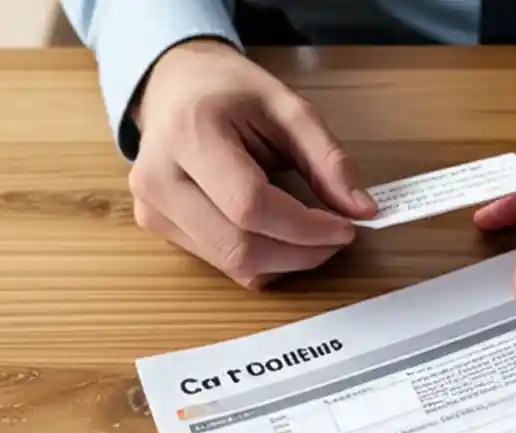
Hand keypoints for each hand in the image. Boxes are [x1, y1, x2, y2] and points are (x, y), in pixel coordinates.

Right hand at [130, 39, 376, 287]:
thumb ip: (328, 159)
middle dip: (301, 253)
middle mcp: (160, 177)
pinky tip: (282, 237)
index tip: (346, 227)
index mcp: (190, 133)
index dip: (306, 228)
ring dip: (286, 262)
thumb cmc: (229, 92)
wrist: (175, 86)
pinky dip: (264, 261)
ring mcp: (153, 207)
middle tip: (337, 238)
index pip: (250, 205)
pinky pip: (222, 263)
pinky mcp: (158, 226)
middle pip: (239, 247)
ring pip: (232, 264)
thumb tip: (362, 209)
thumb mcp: (288, 108)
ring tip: (314, 236)